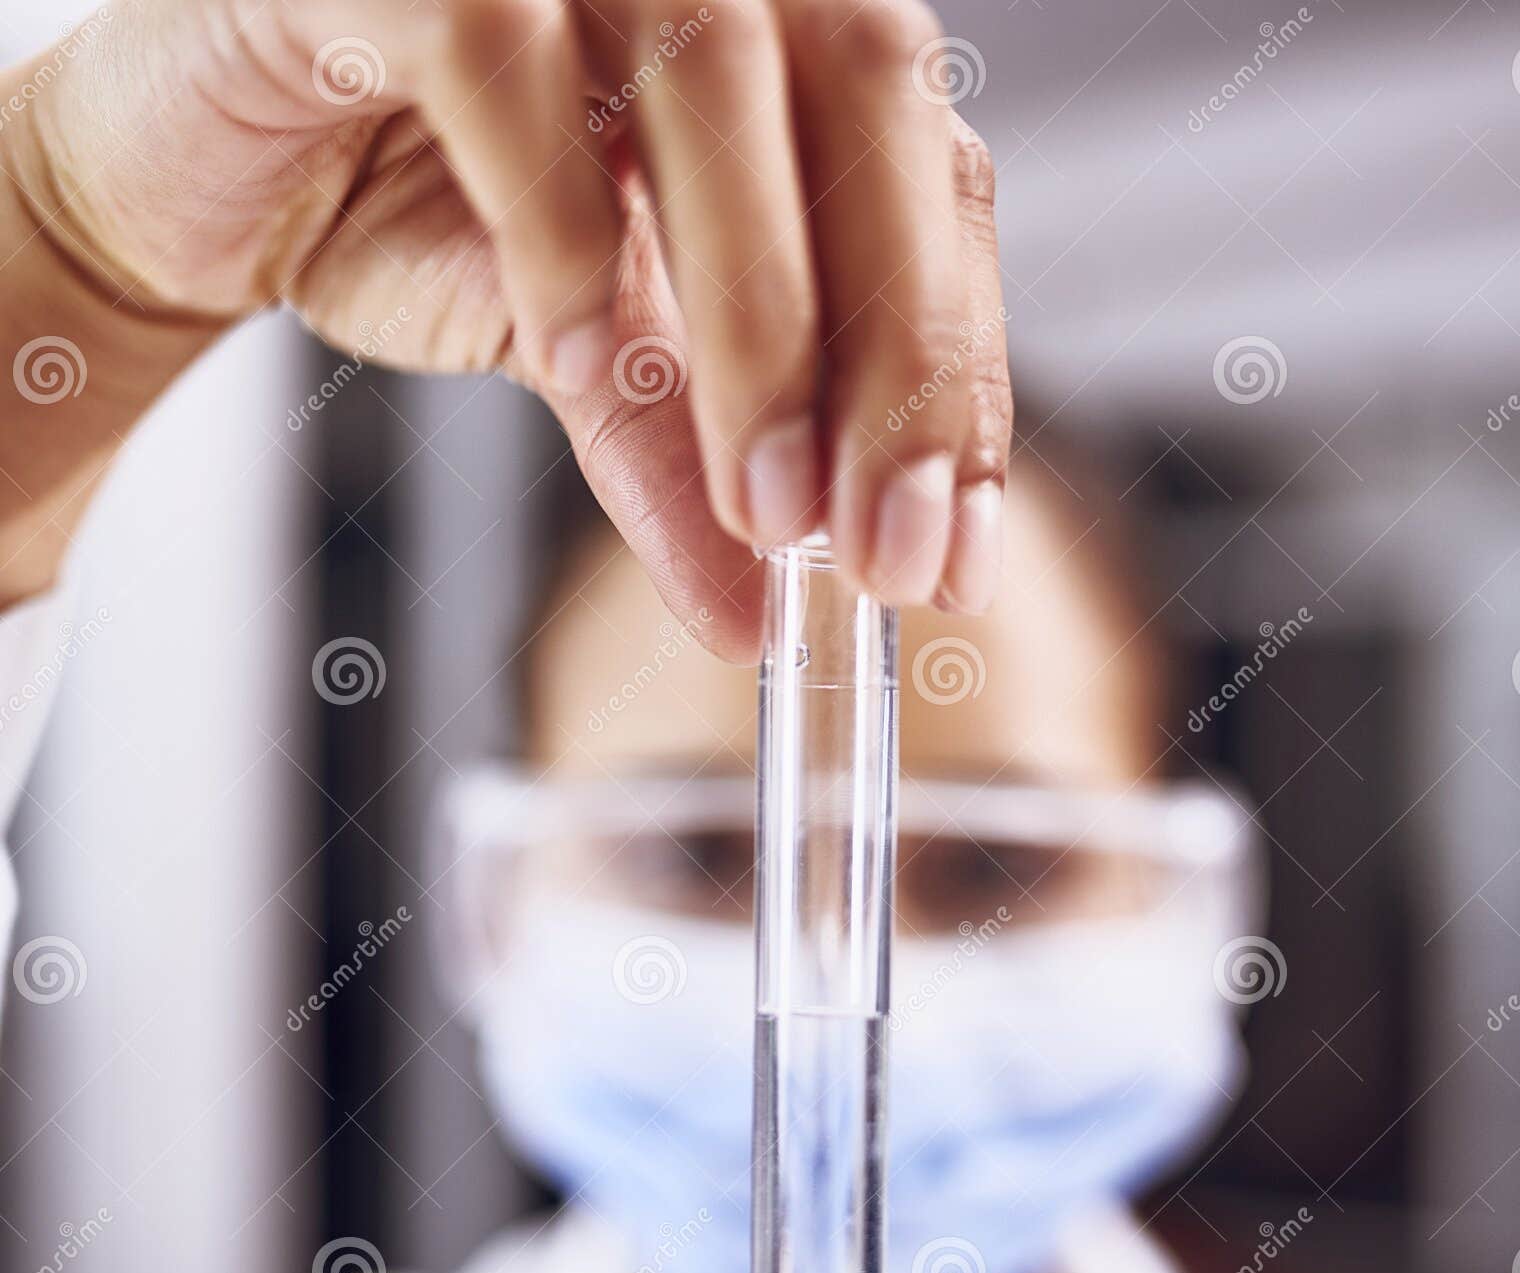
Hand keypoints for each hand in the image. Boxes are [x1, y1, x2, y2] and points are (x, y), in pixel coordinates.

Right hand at [9, 0, 1009, 655]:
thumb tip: (758, 610)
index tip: (950, 556)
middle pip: (871, 107)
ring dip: (759, 323)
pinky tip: (579, 369)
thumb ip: (678, 452)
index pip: (928, 184)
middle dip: (897, 356)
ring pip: (717, 77)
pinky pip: (507, 67)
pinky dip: (565, 236)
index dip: (955, 372)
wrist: (205, 156)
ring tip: (765, 508)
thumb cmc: (416, 207)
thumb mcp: (586, 353)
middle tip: (879, 551)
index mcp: (778, 35)